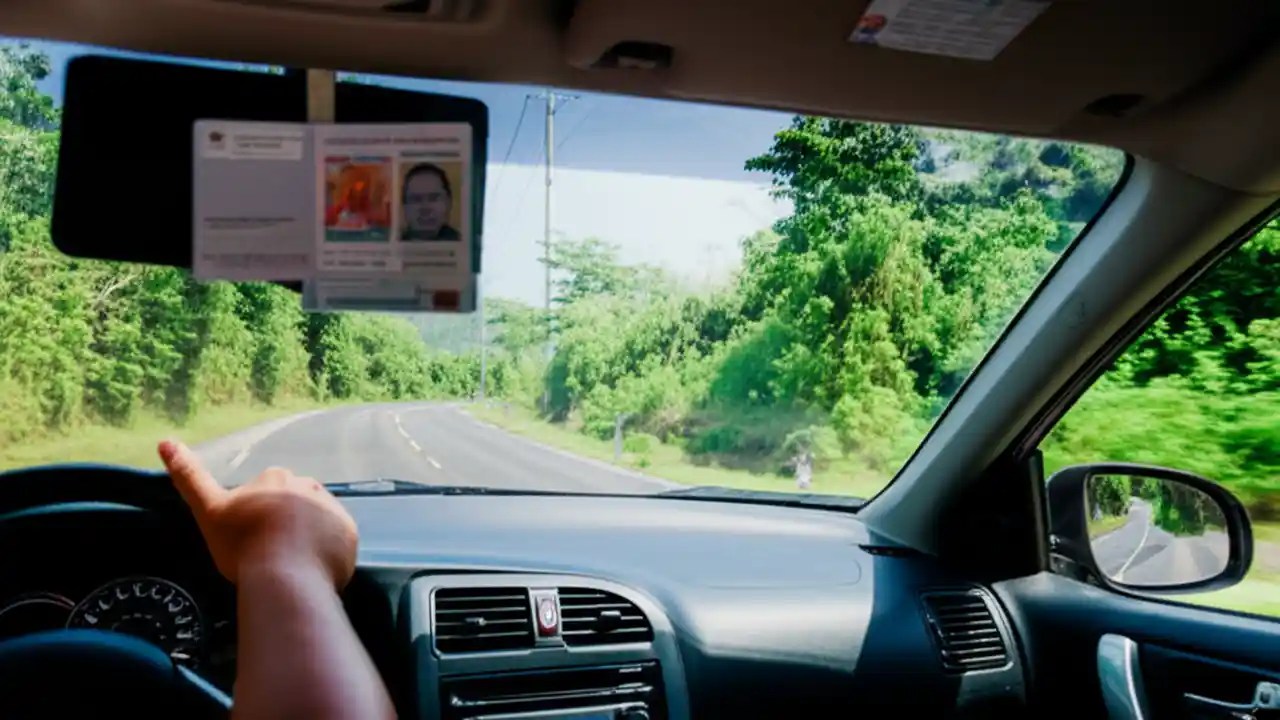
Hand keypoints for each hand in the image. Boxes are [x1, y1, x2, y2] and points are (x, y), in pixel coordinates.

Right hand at [158, 440, 357, 589]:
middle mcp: (309, 485)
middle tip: (268, 554)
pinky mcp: (349, 534)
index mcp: (276, 477)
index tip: (250, 538)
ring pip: (316, 522)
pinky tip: (309, 570)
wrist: (284, 576)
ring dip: (305, 538)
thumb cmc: (242, 544)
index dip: (257, 516)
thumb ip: (188, 476)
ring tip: (288, 566)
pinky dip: (325, 552)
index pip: (267, 492)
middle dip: (284, 523)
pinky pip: (336, 541)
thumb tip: (164, 441)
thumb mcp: (208, 509)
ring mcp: (332, 509)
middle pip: (294, 505)